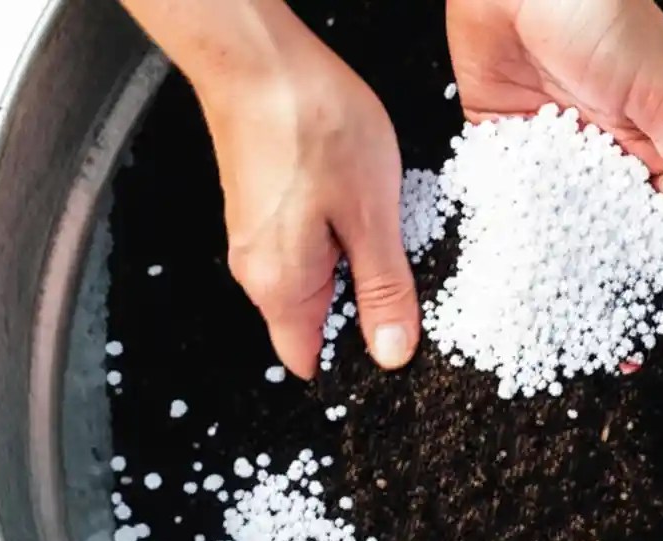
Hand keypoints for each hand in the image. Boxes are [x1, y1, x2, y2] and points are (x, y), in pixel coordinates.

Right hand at [176, 2, 418, 378]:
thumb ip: (383, 289)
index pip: (313, 360)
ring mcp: (257, 237)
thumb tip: (393, 352)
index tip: (399, 341)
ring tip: (385, 227)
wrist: (258, 57)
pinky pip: (307, 243)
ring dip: (356, 264)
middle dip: (364, 306)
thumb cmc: (311, 123)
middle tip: (405, 270)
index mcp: (281, 287)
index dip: (359, 359)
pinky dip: (340, 233)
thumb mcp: (371, 215)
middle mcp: (258, 271)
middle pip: (318, 320)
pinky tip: (364, 203)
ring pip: (316, 277)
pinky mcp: (263, 206)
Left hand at [447, 0, 662, 343]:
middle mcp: (607, 153)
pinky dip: (508, 234)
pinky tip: (506, 278)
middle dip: (621, 292)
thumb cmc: (599, 8)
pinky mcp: (503, 139)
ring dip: (564, 278)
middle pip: (619, 238)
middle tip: (617, 348)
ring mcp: (555, 150)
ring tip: (561, 332)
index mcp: (655, 141)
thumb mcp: (655, 86)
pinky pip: (509, 197)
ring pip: (564, 228)